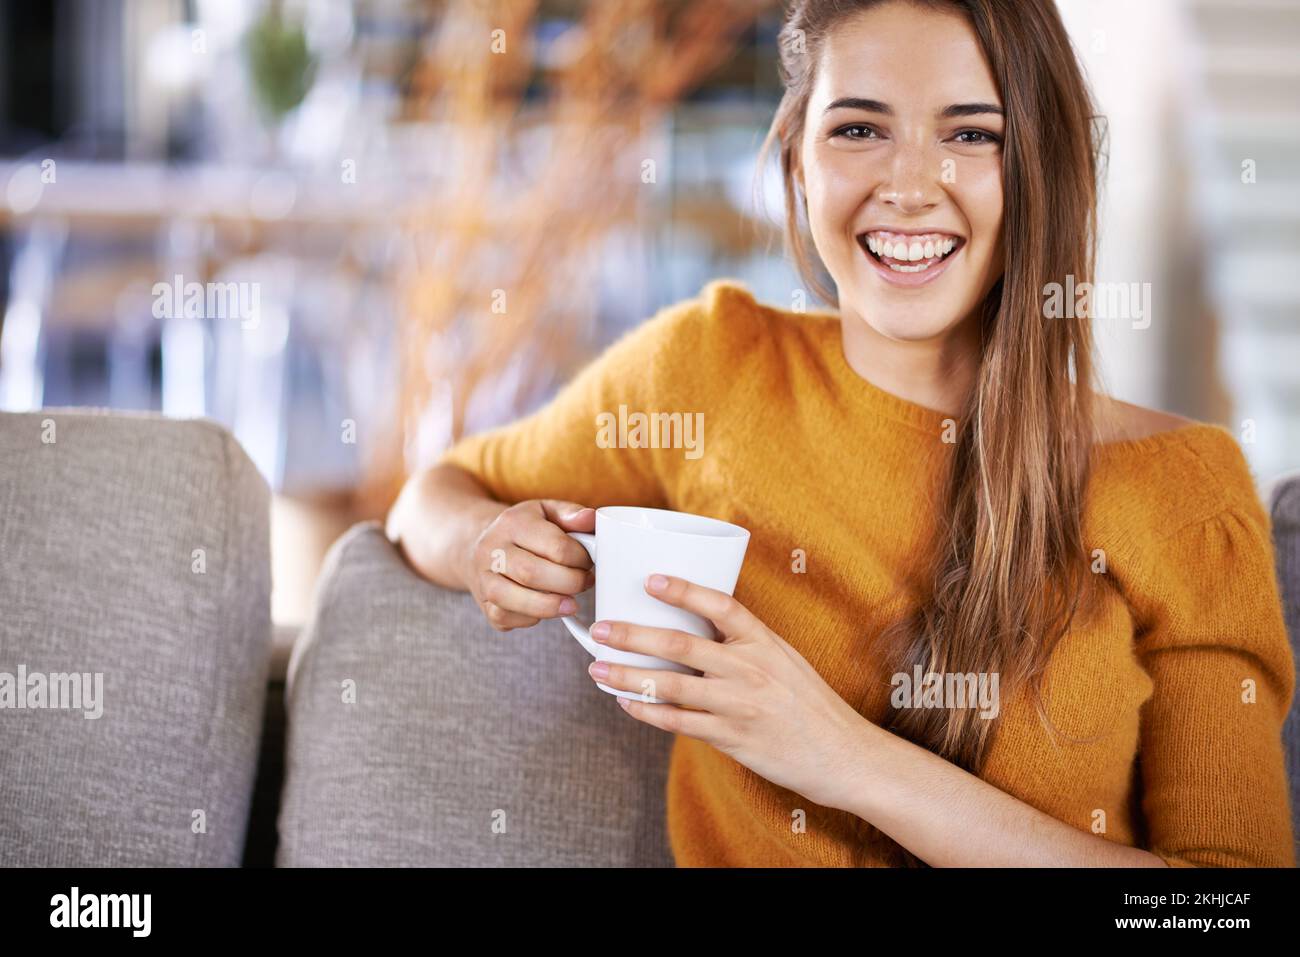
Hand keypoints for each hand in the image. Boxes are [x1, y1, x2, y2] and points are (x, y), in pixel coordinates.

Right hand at [463, 499, 595, 631]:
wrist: (482, 543)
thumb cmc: (523, 529)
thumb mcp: (546, 510)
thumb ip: (570, 513)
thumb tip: (590, 519)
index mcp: (513, 522)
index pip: (555, 546)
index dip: (581, 559)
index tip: (589, 562)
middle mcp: (492, 549)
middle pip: (531, 573)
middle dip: (568, 584)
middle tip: (584, 583)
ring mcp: (483, 578)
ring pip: (512, 599)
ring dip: (550, 606)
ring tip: (570, 604)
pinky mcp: (483, 604)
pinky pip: (505, 618)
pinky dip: (531, 619)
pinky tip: (545, 609)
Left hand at [588, 573, 872, 812]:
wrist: (840, 754)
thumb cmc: (809, 703)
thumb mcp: (784, 659)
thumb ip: (744, 643)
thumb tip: (695, 625)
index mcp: (765, 642)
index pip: (721, 606)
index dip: (685, 590)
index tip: (652, 579)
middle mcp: (750, 669)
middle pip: (682, 646)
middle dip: (634, 636)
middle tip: (602, 629)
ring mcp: (739, 705)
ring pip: (670, 687)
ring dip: (628, 676)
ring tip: (598, 668)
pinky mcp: (731, 738)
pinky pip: (679, 723)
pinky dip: (648, 712)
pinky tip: (627, 703)